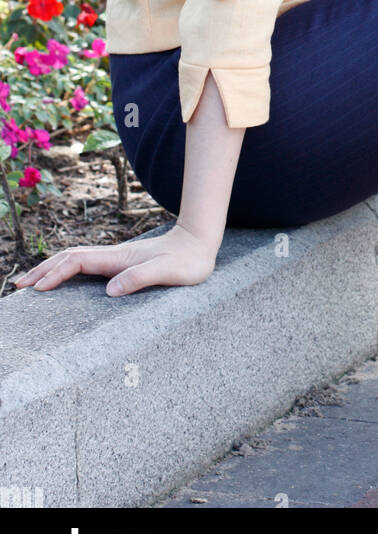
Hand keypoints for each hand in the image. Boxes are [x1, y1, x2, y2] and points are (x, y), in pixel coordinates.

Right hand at [9, 223, 217, 296]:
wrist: (200, 242)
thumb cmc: (188, 261)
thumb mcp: (167, 272)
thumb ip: (140, 278)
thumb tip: (110, 291)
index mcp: (119, 258)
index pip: (78, 262)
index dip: (56, 274)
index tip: (39, 290)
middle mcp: (114, 257)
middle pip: (69, 258)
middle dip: (43, 271)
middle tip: (19, 287)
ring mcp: (116, 259)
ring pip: (76, 260)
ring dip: (52, 270)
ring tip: (31, 284)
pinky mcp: (122, 265)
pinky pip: (86, 266)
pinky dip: (67, 271)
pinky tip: (64, 281)